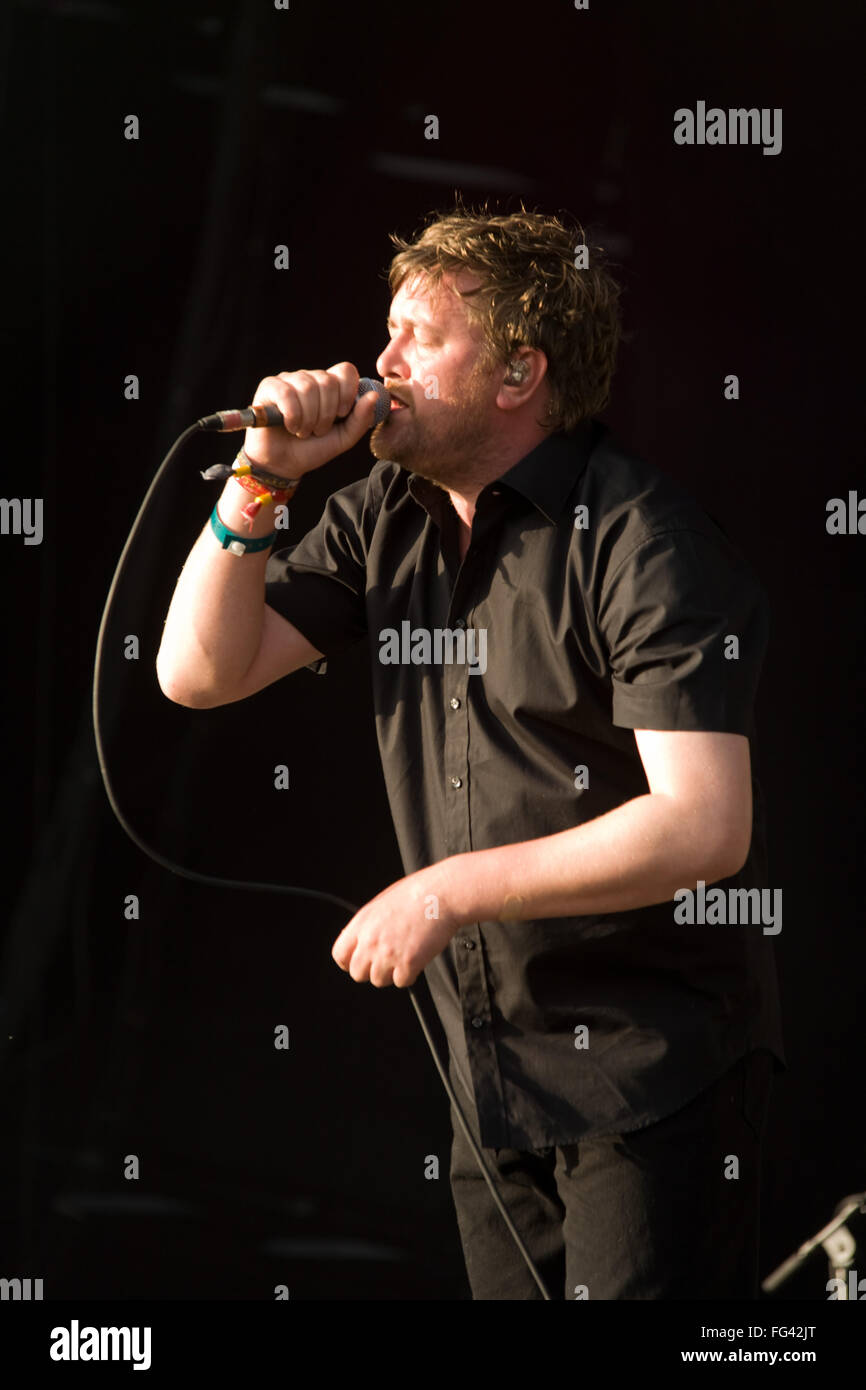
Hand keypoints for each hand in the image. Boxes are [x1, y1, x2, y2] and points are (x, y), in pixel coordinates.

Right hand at [243, 361, 380, 479]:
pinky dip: (293, 416)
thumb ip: (361, 419)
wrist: (284, 464)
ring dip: (309, 418)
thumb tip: (374, 396)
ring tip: (303, 431)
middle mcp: (310, 378)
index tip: (342, 414)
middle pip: (327, 381)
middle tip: (318, 430)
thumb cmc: (313, 449)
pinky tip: (290, 426)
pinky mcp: (269, 386)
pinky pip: (286, 394)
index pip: (345, 370)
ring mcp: (289, 380)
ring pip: (307, 388)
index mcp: (329, 386)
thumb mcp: (343, 438)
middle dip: (326, 413)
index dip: (347, 392)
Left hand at [331, 868, 461, 987]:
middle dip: (371, 970)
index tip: (361, 962)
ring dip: (392, 973)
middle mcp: (370, 941)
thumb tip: (363, 941)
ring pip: (379, 981)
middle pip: (357, 973)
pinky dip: (410, 975)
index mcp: (362, 923)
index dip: (350, 961)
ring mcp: (388, 954)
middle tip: (387, 961)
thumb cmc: (416, 893)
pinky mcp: (408, 963)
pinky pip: (402, 982)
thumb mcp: (382, 903)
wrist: (441, 894)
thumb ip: (369, 924)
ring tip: (405, 955)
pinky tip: (418, 957)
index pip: (340, 955)